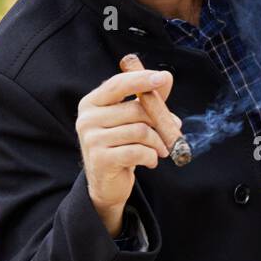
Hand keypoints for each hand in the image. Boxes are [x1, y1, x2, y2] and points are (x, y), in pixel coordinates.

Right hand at [76, 69, 181, 235]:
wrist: (107, 183)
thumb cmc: (123, 145)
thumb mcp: (134, 119)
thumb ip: (148, 99)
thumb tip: (166, 77)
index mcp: (92, 102)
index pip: (118, 84)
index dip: (142, 80)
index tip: (163, 78)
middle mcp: (87, 118)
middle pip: (136, 110)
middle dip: (161, 121)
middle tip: (173, 130)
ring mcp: (91, 139)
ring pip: (140, 131)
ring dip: (158, 142)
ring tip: (160, 150)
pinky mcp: (100, 159)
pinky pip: (137, 151)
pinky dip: (151, 156)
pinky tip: (150, 161)